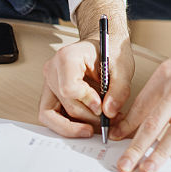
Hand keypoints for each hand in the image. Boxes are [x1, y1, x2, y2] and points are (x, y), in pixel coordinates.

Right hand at [39, 0, 133, 136]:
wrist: (102, 46)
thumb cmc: (110, 51)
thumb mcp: (123, 67)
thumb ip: (119, 90)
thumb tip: (109, 113)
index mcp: (67, 57)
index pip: (69, 88)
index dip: (88, 101)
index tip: (103, 105)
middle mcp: (52, 70)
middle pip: (67, 105)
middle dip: (90, 118)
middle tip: (110, 120)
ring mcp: (48, 83)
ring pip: (53, 116)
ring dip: (77, 126)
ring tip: (101, 124)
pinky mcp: (50, 95)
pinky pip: (51, 117)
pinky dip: (69, 125)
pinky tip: (88, 125)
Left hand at [113, 3, 170, 171]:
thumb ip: (166, 87)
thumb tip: (154, 113)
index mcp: (167, 73)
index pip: (141, 105)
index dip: (126, 125)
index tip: (114, 139)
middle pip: (154, 121)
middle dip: (136, 147)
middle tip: (124, 165)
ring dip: (160, 152)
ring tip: (148, 170)